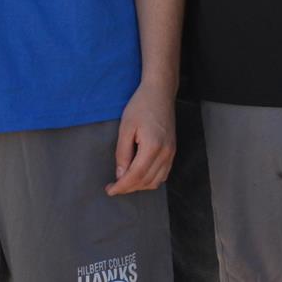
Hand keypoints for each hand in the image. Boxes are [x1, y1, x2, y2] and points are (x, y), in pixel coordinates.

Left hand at [106, 79, 174, 194]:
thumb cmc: (141, 106)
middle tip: (114, 186)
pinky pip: (164, 173)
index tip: (109, 190)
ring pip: (156, 180)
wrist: (160, 92)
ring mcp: (171, 151)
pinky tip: (139, 175)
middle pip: (146, 181)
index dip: (121, 186)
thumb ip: (123, 154)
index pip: (135, 176)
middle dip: (128, 188)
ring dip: (140, 186)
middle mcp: (165, 152)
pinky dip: (151, 180)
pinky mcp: (173, 149)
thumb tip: (120, 175)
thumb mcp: (125, 128)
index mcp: (152, 146)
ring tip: (125, 182)